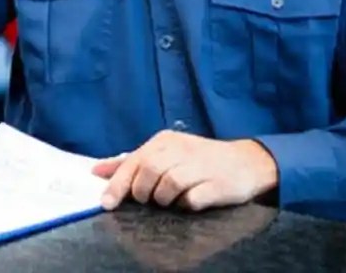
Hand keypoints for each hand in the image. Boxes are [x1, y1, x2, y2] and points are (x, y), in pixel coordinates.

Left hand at [92, 131, 277, 211]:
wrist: (247, 162)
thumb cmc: (199, 159)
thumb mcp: (164, 154)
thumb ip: (132, 162)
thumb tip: (98, 170)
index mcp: (165, 141)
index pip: (134, 161)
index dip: (118, 184)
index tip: (106, 203)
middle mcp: (182, 149)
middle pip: (148, 172)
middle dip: (142, 192)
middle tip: (148, 199)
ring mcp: (201, 166)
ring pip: (168, 185)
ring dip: (163, 199)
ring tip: (170, 199)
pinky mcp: (217, 184)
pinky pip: (191, 199)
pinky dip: (186, 204)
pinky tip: (190, 201)